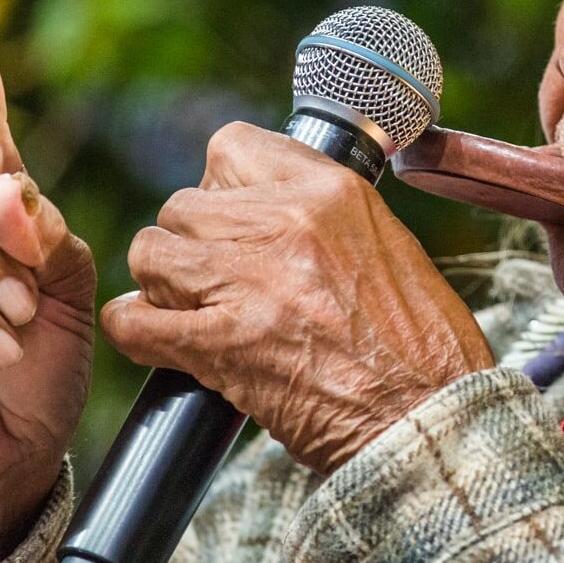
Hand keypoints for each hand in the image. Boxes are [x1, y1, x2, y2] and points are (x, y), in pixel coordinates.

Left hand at [101, 123, 492, 476]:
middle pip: (182, 204)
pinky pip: (134, 322)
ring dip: (162, 285)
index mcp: (330, 192)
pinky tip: (157, 343)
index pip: (231, 147)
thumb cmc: (421, 343)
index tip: (232, 216)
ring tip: (190, 311)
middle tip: (214, 280)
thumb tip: (268, 207)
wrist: (428, 415)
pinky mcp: (222, 345)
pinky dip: (135, 333)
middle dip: (189, 243)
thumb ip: (322, 216)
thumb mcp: (385, 244)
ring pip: (150, 253)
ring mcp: (249, 281)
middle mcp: (284, 222)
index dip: (220, 184)